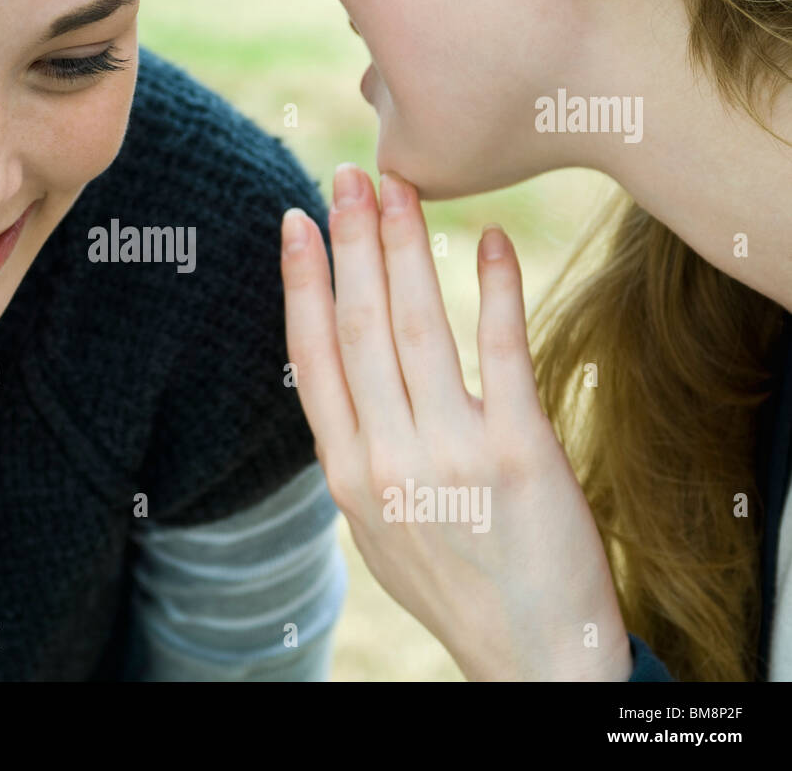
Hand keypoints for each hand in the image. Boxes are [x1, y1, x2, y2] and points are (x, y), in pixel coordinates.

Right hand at [280, 164, 630, 680]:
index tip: (297, 222)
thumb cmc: (453, 583)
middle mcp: (387, 461)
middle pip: (359, 327)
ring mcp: (451, 457)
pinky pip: (502, 353)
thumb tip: (344, 380)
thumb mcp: (376, 528)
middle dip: (350, 242)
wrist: (531, 653)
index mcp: (345, 474)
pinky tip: (487, 241)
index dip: (302, 282)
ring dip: (405, 249)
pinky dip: (495, 289)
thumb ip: (358, 452)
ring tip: (399, 188)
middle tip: (349, 174)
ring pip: (417, 328)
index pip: (312, 357)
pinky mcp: (519, 456)